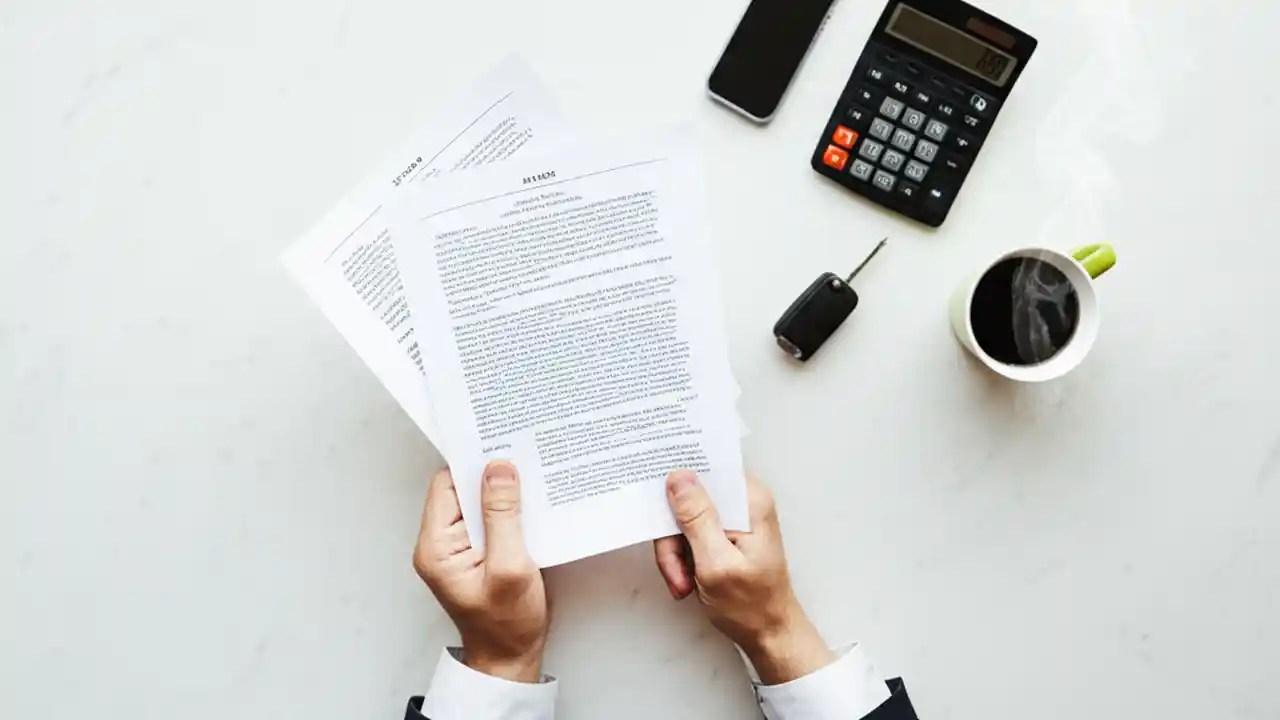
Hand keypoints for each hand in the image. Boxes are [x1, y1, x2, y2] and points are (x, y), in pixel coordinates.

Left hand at [413, 462, 548, 682]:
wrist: (511, 658)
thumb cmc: (507, 624)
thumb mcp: (510, 567)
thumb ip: (503, 517)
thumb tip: (498, 469)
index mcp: (436, 547)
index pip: (446, 485)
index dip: (472, 466)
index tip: (502, 448)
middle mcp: (440, 544)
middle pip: (461, 491)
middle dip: (490, 476)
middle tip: (522, 459)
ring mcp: (457, 550)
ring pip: (477, 504)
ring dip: (502, 494)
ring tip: (530, 481)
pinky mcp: (476, 553)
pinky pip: (488, 520)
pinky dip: (507, 512)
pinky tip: (529, 508)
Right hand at [653, 471, 834, 684]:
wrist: (768, 634)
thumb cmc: (751, 606)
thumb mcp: (716, 563)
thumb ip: (697, 519)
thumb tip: (679, 477)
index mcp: (750, 501)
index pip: (705, 471)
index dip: (676, 487)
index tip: (660, 513)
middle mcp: (744, 503)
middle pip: (688, 500)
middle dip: (674, 539)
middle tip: (678, 572)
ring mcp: (733, 519)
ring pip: (683, 522)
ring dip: (676, 555)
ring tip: (684, 582)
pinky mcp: (724, 534)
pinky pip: (690, 536)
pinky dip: (682, 560)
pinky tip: (687, 581)